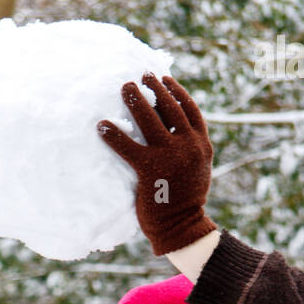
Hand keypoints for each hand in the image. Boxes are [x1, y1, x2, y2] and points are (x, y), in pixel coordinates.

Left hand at [97, 73, 215, 256]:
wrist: (182, 227)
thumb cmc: (185, 201)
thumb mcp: (198, 169)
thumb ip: (190, 148)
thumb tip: (175, 130)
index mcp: (201, 144)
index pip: (189, 109)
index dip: (176, 91)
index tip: (164, 78)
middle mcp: (188, 146)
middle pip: (169, 107)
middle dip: (155, 87)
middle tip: (142, 75)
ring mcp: (170, 157)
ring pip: (150, 119)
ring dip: (136, 99)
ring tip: (126, 86)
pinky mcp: (150, 170)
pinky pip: (128, 146)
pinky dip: (113, 134)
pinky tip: (102, 125)